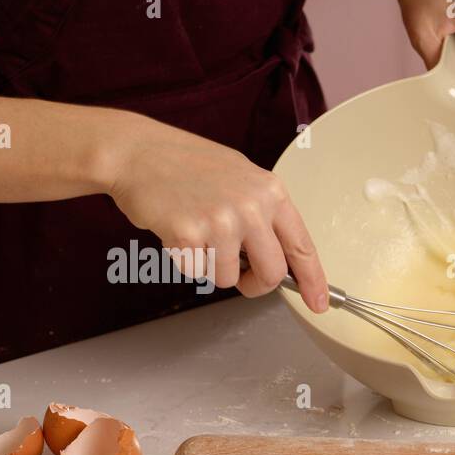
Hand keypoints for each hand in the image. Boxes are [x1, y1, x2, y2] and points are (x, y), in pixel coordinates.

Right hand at [106, 116, 328, 311]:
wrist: (136, 151)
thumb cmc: (185, 164)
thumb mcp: (241, 177)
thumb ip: (265, 214)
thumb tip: (284, 257)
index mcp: (270, 192)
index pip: (302, 246)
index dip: (313, 280)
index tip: (319, 302)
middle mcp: (251, 207)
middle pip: (271, 274)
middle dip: (256, 284)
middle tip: (240, 276)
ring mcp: (221, 221)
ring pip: (228, 277)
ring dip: (211, 266)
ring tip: (196, 233)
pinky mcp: (189, 234)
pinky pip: (196, 272)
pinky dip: (185, 260)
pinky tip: (177, 230)